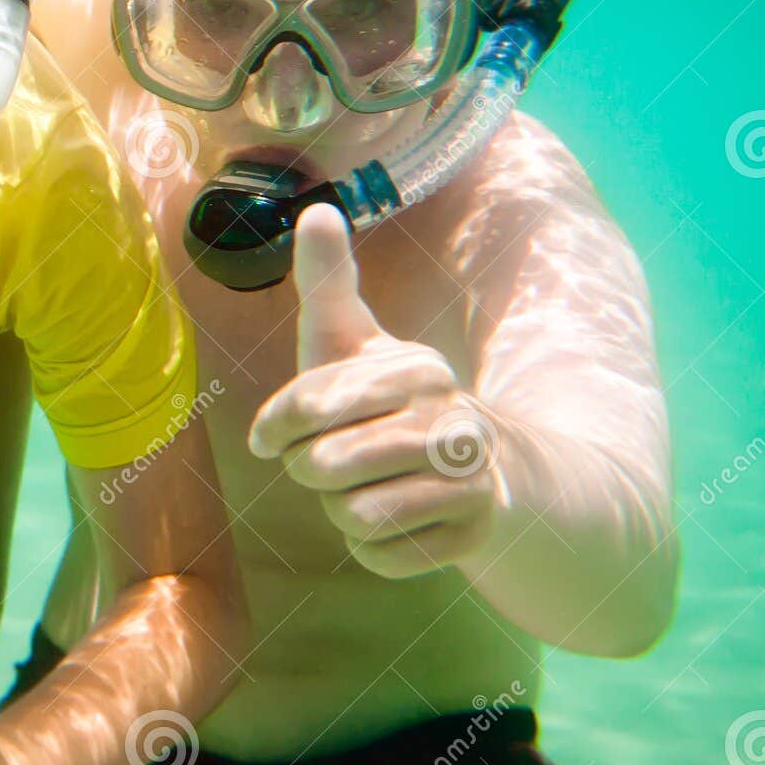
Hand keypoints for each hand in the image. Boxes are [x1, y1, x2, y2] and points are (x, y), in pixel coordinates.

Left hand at [248, 204, 499, 577]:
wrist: (494, 474)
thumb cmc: (394, 406)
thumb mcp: (358, 344)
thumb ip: (330, 283)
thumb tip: (317, 207)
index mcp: (416, 367)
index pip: (307, 404)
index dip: (275, 429)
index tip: (271, 437)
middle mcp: (451, 418)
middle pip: (323, 468)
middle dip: (313, 474)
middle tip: (336, 462)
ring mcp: (468, 478)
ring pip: (353, 517)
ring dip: (344, 512)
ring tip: (370, 487)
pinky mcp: (472, 534)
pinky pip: (381, 556)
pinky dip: (375, 548)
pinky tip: (401, 519)